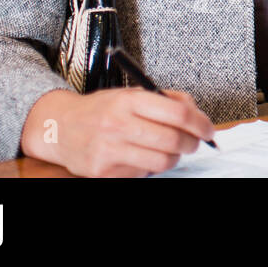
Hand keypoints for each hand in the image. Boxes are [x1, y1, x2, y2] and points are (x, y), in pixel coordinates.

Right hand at [20, 87, 215, 177]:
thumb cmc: (102, 109)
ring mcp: (109, 151)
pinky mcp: (103, 173)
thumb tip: (196, 113)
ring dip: (174, 157)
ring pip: (161, 162)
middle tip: (195, 142)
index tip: (208, 129)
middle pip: (173, 140)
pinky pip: (142, 173)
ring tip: (170, 149)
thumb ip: (165, 100)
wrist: (59, 128)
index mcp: (129, 100)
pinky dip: (149, 166)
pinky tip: (141, 156)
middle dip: (192, 143)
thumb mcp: (131, 94)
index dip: (200, 123)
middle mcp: (118, 125)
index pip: (177, 112)